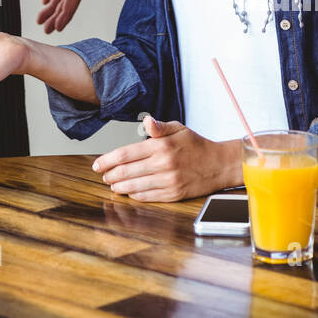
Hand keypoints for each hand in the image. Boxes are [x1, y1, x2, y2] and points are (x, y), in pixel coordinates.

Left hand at [91, 116, 241, 201]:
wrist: (219, 164)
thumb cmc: (196, 145)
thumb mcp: (179, 128)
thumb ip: (159, 127)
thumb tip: (147, 121)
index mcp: (161, 146)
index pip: (126, 154)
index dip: (108, 160)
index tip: (98, 164)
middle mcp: (163, 164)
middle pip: (127, 172)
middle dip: (111, 175)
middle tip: (103, 175)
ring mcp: (168, 181)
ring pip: (135, 186)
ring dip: (120, 187)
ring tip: (113, 185)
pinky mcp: (174, 194)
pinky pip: (149, 196)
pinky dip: (135, 195)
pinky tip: (129, 192)